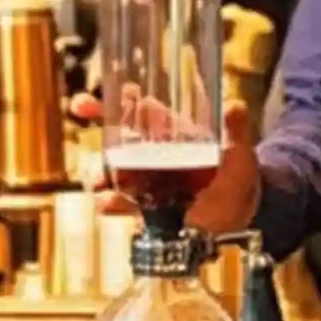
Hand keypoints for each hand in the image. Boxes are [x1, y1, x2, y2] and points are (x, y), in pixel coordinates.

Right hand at [99, 101, 260, 234]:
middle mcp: (154, 155)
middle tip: (81, 110)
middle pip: (116, 137)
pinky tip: (108, 204)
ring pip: (109, 171)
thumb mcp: (240, 155)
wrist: (236, 223)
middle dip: (96, 130)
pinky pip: (117, 202)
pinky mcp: (142, 209)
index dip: (118, 101)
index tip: (102, 97)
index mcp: (173, 135)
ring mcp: (145, 182)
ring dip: (97, 173)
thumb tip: (234, 106)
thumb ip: (236, 132)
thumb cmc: (237, 183)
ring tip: (99, 181)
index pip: (142, 110)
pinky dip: (108, 202)